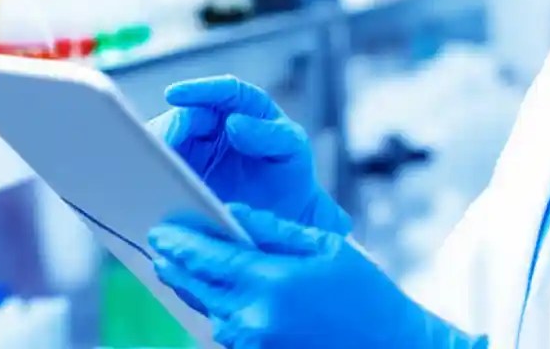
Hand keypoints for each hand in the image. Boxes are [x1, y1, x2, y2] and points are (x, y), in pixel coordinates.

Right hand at [148, 75, 350, 234]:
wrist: (284, 218)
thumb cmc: (291, 177)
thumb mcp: (291, 152)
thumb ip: (271, 135)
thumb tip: (234, 124)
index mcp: (245, 107)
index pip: (222, 92)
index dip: (198, 90)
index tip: (175, 94)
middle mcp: (215, 124)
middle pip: (184, 119)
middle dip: (168, 131)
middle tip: (153, 149)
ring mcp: (194, 150)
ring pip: (165, 144)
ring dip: (151, 156)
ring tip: (142, 172)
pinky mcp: (180, 176)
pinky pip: (159, 172)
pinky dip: (150, 179)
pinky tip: (143, 191)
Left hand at [149, 205, 486, 348]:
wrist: (391, 345)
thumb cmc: (366, 292)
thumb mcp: (326, 247)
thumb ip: (275, 230)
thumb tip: (233, 213)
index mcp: (273, 282)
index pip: (210, 257)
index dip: (181, 242)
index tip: (161, 229)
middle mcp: (256, 317)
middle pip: (199, 287)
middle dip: (174, 264)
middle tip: (158, 246)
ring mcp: (255, 343)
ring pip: (208, 311)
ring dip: (191, 288)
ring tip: (176, 266)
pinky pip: (226, 330)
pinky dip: (215, 309)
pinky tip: (213, 294)